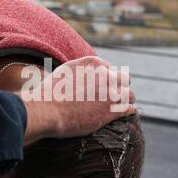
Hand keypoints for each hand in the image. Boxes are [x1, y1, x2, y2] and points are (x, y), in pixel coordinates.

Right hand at [21, 55, 135, 142]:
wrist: (48, 110)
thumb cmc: (50, 92)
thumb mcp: (65, 71)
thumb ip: (80, 68)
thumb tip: (86, 73)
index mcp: (94, 63)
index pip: (111, 68)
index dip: (108, 78)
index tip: (104, 87)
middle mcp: (106, 76)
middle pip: (124, 79)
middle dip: (120, 87)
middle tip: (114, 95)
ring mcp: (111, 93)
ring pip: (130, 94)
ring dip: (126, 100)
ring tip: (120, 105)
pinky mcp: (112, 111)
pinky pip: (129, 109)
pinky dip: (128, 111)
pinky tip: (125, 113)